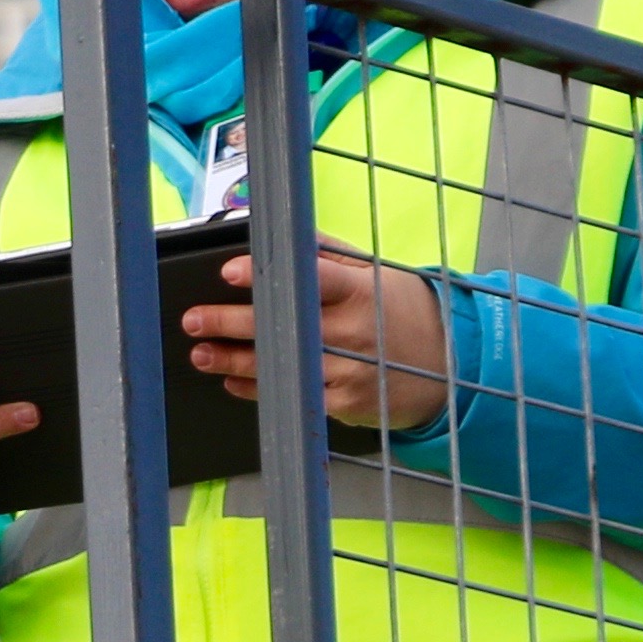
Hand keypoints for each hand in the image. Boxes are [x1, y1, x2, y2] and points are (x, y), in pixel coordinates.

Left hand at [184, 244, 447, 430]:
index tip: (230, 273)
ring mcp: (350, 373)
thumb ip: (328, 254)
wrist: (448, 363)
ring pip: (282, 367)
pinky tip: (233, 380)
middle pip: (284, 328)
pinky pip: (294, 396)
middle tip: (194, 319)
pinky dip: (260, 388)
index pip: (308, 280)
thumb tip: (285, 236)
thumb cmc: (401, 309)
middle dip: (231, 324)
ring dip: (235, 361)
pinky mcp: (346, 405)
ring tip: (201, 353)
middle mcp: (355, 333)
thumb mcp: (373, 271)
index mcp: (360, 292)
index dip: (267, 278)